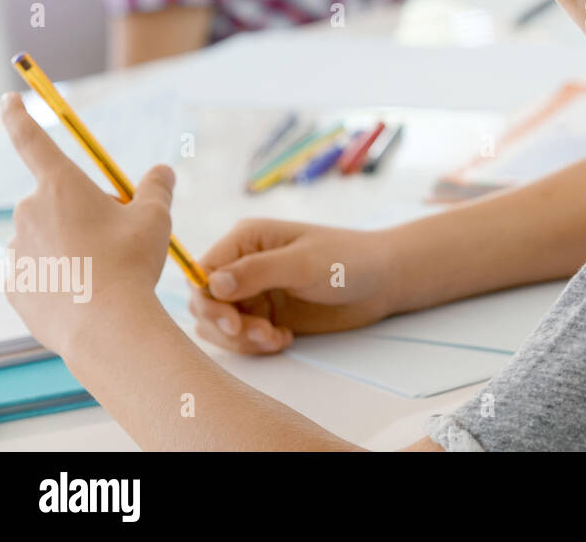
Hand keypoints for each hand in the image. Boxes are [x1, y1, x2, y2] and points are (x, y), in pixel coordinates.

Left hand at [0, 92, 172, 355]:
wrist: (106, 326)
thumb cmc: (131, 264)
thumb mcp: (155, 218)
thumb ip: (156, 188)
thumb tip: (162, 171)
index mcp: (62, 185)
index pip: (33, 139)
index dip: (19, 116)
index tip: (7, 99)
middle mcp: (31, 211)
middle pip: (55, 200)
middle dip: (81, 212)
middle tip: (116, 237)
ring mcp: (18, 250)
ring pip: (46, 238)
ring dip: (71, 246)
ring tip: (103, 272)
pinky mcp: (14, 285)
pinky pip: (38, 272)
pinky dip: (59, 277)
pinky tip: (84, 293)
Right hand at [188, 218, 397, 353]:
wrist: (383, 281)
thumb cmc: (348, 260)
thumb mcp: (304, 263)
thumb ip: (259, 271)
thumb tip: (212, 283)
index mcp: (246, 240)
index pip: (202, 273)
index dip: (208, 302)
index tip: (233, 323)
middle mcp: (243, 265)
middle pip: (206, 303)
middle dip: (228, 325)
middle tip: (262, 335)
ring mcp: (253, 291)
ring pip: (219, 325)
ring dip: (241, 339)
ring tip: (276, 338)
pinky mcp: (265, 314)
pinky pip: (240, 337)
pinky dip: (255, 345)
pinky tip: (283, 339)